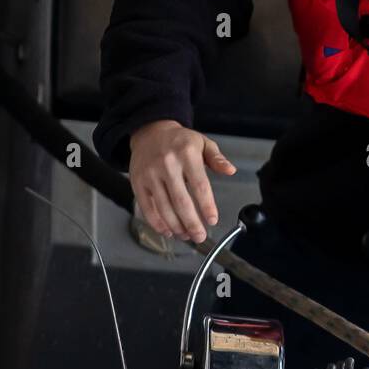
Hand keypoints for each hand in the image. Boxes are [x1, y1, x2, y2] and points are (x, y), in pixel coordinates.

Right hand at [128, 120, 235, 242]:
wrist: (150, 132)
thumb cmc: (180, 141)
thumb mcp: (202, 143)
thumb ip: (217, 159)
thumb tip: (230, 170)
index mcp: (187, 154)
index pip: (200, 185)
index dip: (207, 206)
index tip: (212, 220)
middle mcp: (168, 164)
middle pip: (181, 201)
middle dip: (192, 223)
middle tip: (200, 236)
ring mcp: (151, 174)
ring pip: (164, 208)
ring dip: (176, 226)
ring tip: (186, 236)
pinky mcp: (138, 182)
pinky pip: (147, 208)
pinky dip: (158, 223)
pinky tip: (168, 230)